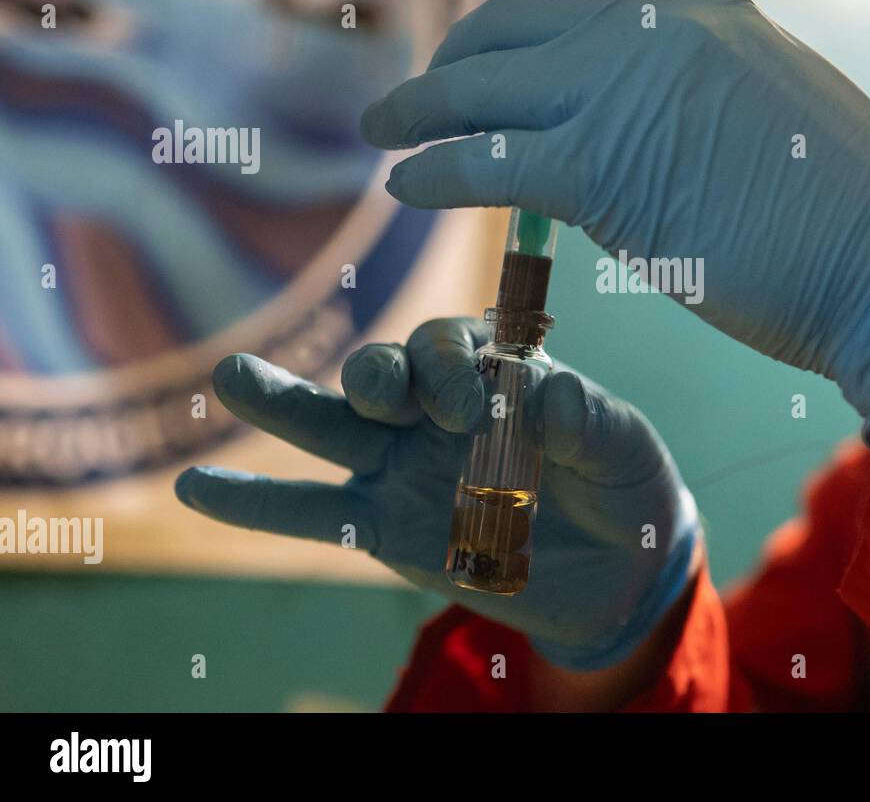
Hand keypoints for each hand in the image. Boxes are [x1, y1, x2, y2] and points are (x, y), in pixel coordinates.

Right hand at [174, 317, 700, 671]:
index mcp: (496, 372)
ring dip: (282, 401)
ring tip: (229, 376)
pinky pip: (314, 514)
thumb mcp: (624, 448)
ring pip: (332, 426)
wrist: (615, 571)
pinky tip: (198, 487)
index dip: (450, 366)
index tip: (469, 409)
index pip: (454, 345)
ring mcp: (402, 466)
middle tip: (384, 397)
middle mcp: (438, 409)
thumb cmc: (621, 485)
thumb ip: (587, 420)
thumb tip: (545, 392)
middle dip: (378, 376)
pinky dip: (257, 501)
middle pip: (386, 373)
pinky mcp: (382, 528)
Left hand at [363, 0, 869, 433]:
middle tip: (421, 101)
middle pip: (505, 20)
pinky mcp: (600, 172)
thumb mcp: (766, 92)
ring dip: (416, 110)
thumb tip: (629, 108)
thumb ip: (689, 78)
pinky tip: (408, 188)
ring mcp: (619, 89)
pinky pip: (479, 159)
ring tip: (383, 135)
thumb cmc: (850, 200)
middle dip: (453, 60)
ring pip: (478, 83)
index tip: (501, 36)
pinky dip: (432, 170)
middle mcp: (648, 22)